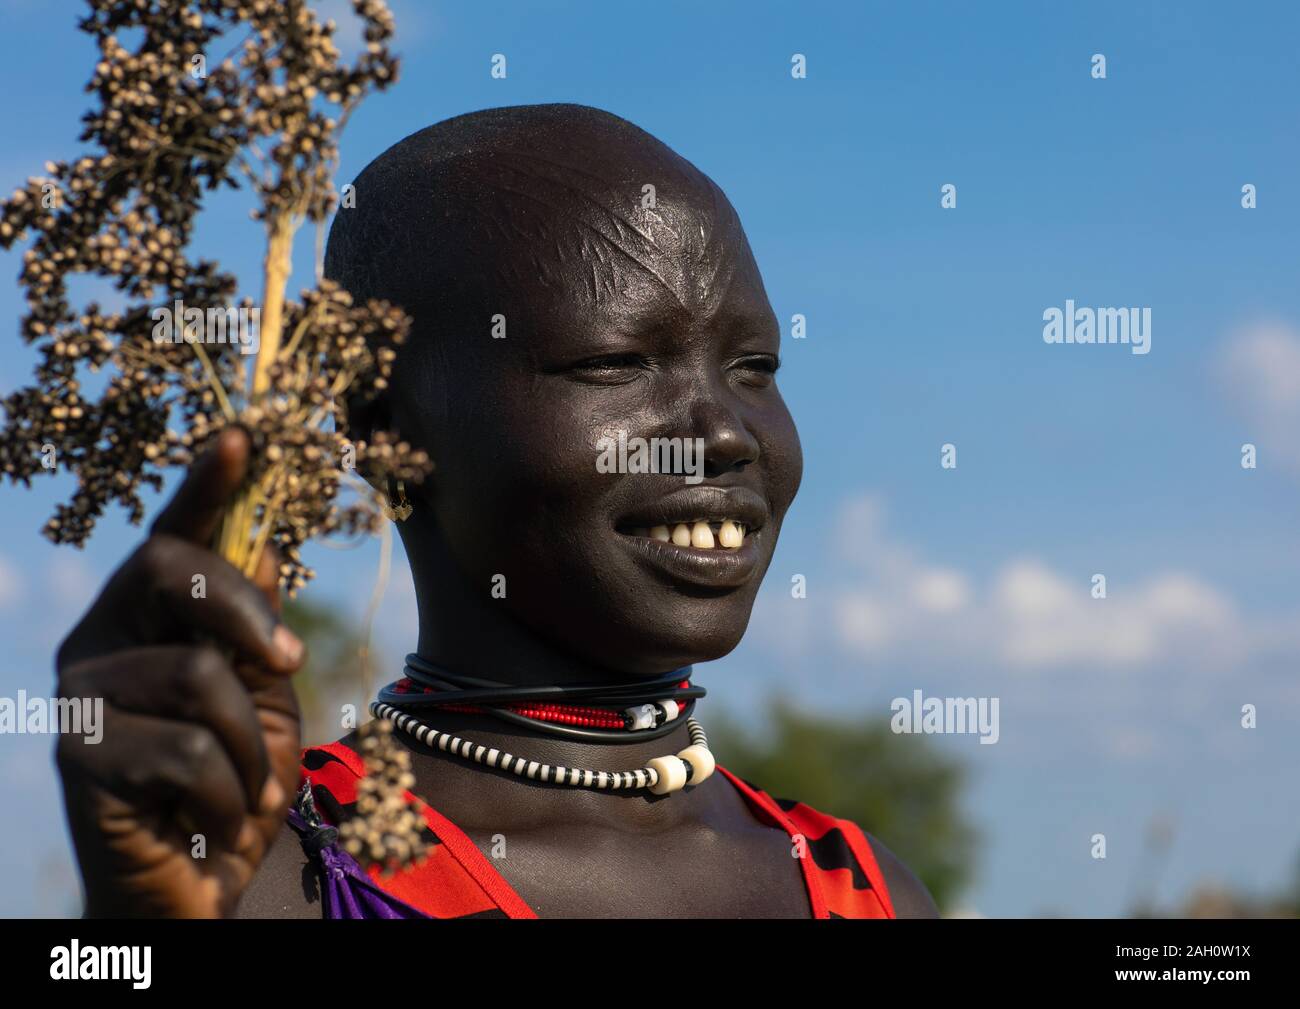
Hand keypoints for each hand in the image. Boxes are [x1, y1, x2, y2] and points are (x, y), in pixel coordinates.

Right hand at [55, 427, 304, 916]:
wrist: (198, 880)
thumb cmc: (233, 777)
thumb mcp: (262, 697)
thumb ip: (255, 629)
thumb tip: (262, 545)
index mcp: (149, 616)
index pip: (176, 536)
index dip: (206, 485)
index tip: (241, 437)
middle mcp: (101, 638)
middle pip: (172, 570)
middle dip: (248, 613)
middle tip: (290, 666)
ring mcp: (81, 693)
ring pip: (197, 673)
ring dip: (251, 742)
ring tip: (247, 784)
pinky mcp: (76, 755)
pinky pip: (185, 750)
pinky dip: (228, 790)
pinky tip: (215, 815)